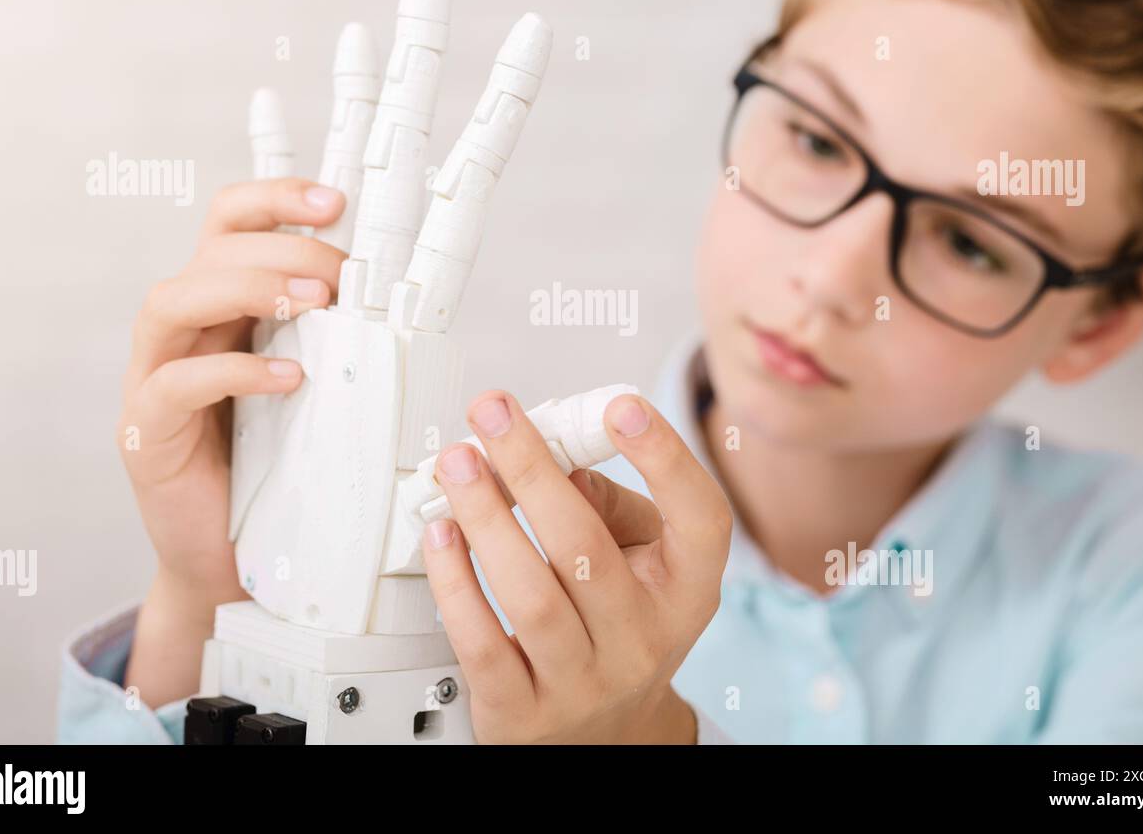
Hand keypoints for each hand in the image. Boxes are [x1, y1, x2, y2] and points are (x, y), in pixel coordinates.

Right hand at [118, 178, 345, 607]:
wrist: (235, 562)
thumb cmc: (283, 471)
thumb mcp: (320, 391)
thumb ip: (340, 345)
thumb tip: (408, 309)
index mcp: (224, 310)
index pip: (232, 226)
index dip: (277, 199)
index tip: (336, 202)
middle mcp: (183, 333)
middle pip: (210, 252)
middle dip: (282, 249)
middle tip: (340, 275)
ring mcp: (154, 380)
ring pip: (173, 301)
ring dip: (248, 288)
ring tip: (315, 305)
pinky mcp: (146, 434)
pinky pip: (175, 384)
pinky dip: (233, 372)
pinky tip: (288, 379)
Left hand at [422, 390, 732, 743]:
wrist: (605, 734)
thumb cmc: (620, 626)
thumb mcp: (642, 563)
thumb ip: (609, 506)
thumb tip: (557, 465)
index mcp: (686, 591)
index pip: (700, 521)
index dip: (665, 460)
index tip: (621, 407)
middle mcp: (643, 640)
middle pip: (587, 549)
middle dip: (531, 468)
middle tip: (493, 415)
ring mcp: (586, 683)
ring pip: (531, 597)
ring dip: (486, 519)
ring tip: (458, 467)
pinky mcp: (525, 713)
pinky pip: (484, 644)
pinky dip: (456, 585)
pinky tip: (442, 537)